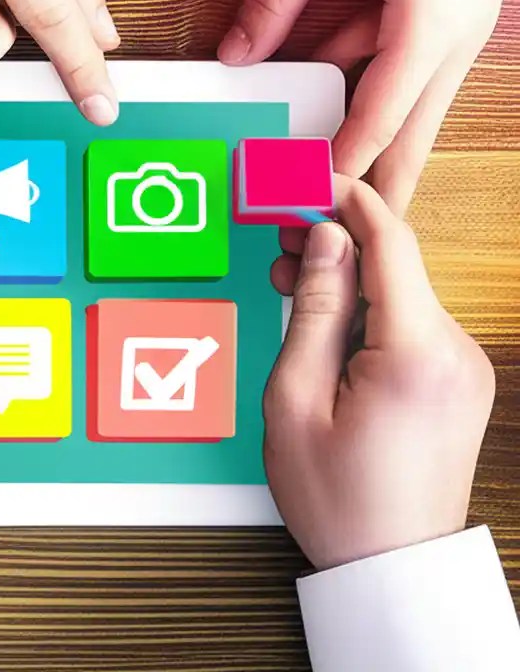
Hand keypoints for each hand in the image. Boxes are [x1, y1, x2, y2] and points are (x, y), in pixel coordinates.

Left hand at [220, 0, 514, 212]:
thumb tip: (237, 53)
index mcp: (429, 25)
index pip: (378, 122)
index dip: (342, 171)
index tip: (311, 208)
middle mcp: (454, 39)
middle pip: (412, 138)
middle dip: (380, 195)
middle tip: (343, 243)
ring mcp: (458, 31)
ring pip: (410, 110)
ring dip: (373, 150)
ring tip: (329, 193)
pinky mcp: (448, 18)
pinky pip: (400, 68)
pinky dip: (366, 92)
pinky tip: (326, 113)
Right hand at [264, 175, 494, 570]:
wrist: (391, 564)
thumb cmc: (337, 497)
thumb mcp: (294, 400)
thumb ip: (312, 310)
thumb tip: (322, 241)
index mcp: (417, 353)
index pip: (391, 243)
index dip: (348, 201)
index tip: (309, 180)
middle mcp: (457, 352)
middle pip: (397, 268)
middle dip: (339, 249)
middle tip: (279, 252)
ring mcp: (466, 368)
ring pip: (402, 297)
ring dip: (351, 288)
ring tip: (294, 303)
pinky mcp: (460, 382)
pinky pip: (412, 327)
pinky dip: (371, 319)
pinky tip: (330, 339)